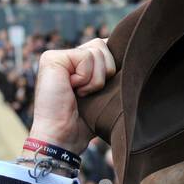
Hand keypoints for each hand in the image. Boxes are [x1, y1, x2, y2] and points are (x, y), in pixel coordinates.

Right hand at [29, 38, 115, 154]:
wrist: (63, 138)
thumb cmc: (85, 123)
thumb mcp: (105, 94)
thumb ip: (111, 73)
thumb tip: (131, 57)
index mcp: (79, 64)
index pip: (106, 47)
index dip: (112, 67)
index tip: (101, 91)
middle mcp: (67, 57)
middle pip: (103, 45)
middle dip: (106, 72)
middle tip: (89, 94)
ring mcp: (58, 56)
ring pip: (97, 50)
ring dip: (96, 80)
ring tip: (81, 94)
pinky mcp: (52, 58)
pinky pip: (87, 57)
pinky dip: (86, 79)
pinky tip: (73, 91)